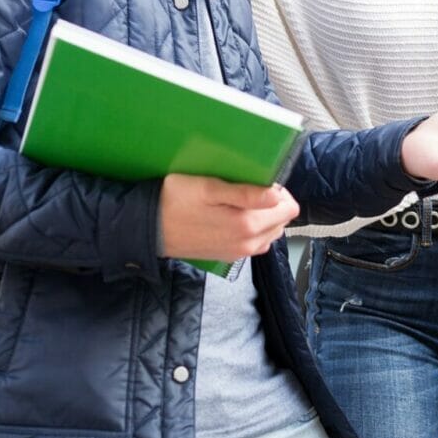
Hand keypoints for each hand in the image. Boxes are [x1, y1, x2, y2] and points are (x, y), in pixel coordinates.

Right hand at [158, 175, 298, 260]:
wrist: (148, 228)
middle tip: (246, 190)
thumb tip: (278, 195)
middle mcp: (248, 244)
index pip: (289, 208)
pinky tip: (231, 216)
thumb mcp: (209, 188)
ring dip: (262, 216)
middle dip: (272, 204)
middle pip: (281, 221)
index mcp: (248, 225)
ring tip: (238, 202)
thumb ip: (246, 194)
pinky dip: (251, 228)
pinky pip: (254, 242)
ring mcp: (239, 253)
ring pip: (269, 232)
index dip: (279, 191)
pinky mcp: (229, 256)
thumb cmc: (175, 200)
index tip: (260, 181)